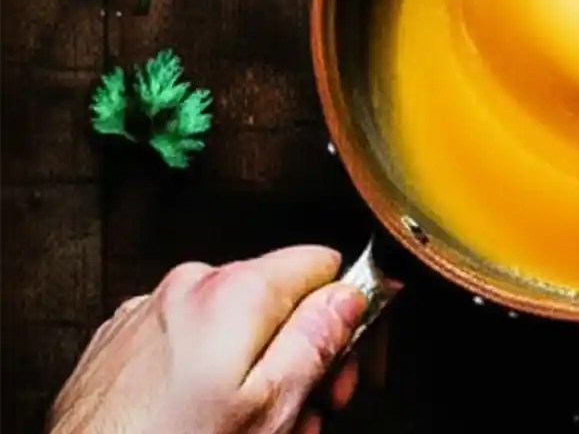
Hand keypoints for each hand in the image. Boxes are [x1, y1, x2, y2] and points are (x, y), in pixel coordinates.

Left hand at [47, 245, 367, 433]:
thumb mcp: (270, 407)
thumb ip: (317, 341)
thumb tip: (350, 297)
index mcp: (234, 291)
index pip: (325, 266)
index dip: (344, 320)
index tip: (339, 366)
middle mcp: (190, 285)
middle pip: (281, 298)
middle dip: (300, 354)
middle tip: (302, 412)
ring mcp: (150, 312)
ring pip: (236, 325)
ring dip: (256, 370)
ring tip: (249, 427)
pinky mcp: (123, 342)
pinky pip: (190, 339)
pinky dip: (209, 373)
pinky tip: (206, 418)